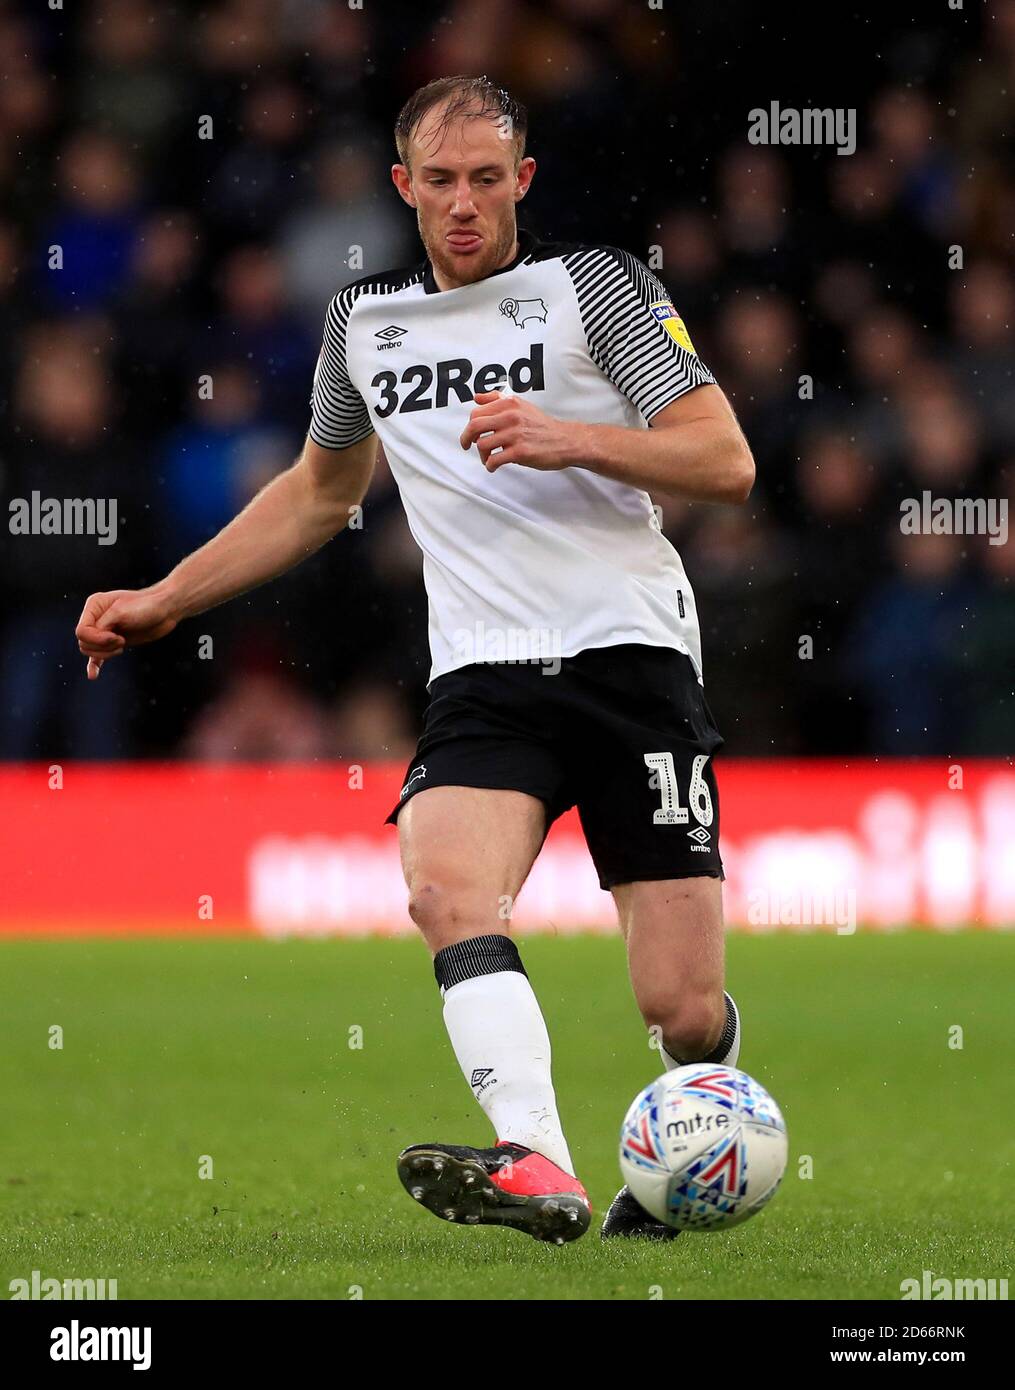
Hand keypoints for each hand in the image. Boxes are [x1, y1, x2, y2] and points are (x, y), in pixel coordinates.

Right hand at [75, 585, 179, 679]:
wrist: (165, 611)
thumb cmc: (145, 606)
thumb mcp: (121, 612)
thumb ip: (103, 625)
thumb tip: (92, 640)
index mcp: (94, 605)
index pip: (81, 631)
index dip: (97, 638)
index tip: (117, 636)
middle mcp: (96, 617)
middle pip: (84, 643)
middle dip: (102, 646)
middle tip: (122, 641)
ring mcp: (104, 631)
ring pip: (90, 651)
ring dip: (106, 653)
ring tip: (122, 645)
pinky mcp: (113, 642)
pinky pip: (97, 656)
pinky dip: (94, 665)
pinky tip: (93, 675)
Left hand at [459, 391, 581, 472]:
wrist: (565, 440)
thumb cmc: (542, 426)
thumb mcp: (521, 405)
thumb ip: (497, 399)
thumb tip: (477, 397)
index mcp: (509, 404)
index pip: (477, 412)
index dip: (470, 425)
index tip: (472, 433)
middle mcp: (511, 416)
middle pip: (474, 426)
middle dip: (466, 438)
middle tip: (468, 445)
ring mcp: (515, 434)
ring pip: (482, 445)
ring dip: (481, 455)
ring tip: (488, 459)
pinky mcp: (520, 452)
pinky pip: (494, 460)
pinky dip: (490, 466)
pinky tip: (494, 467)